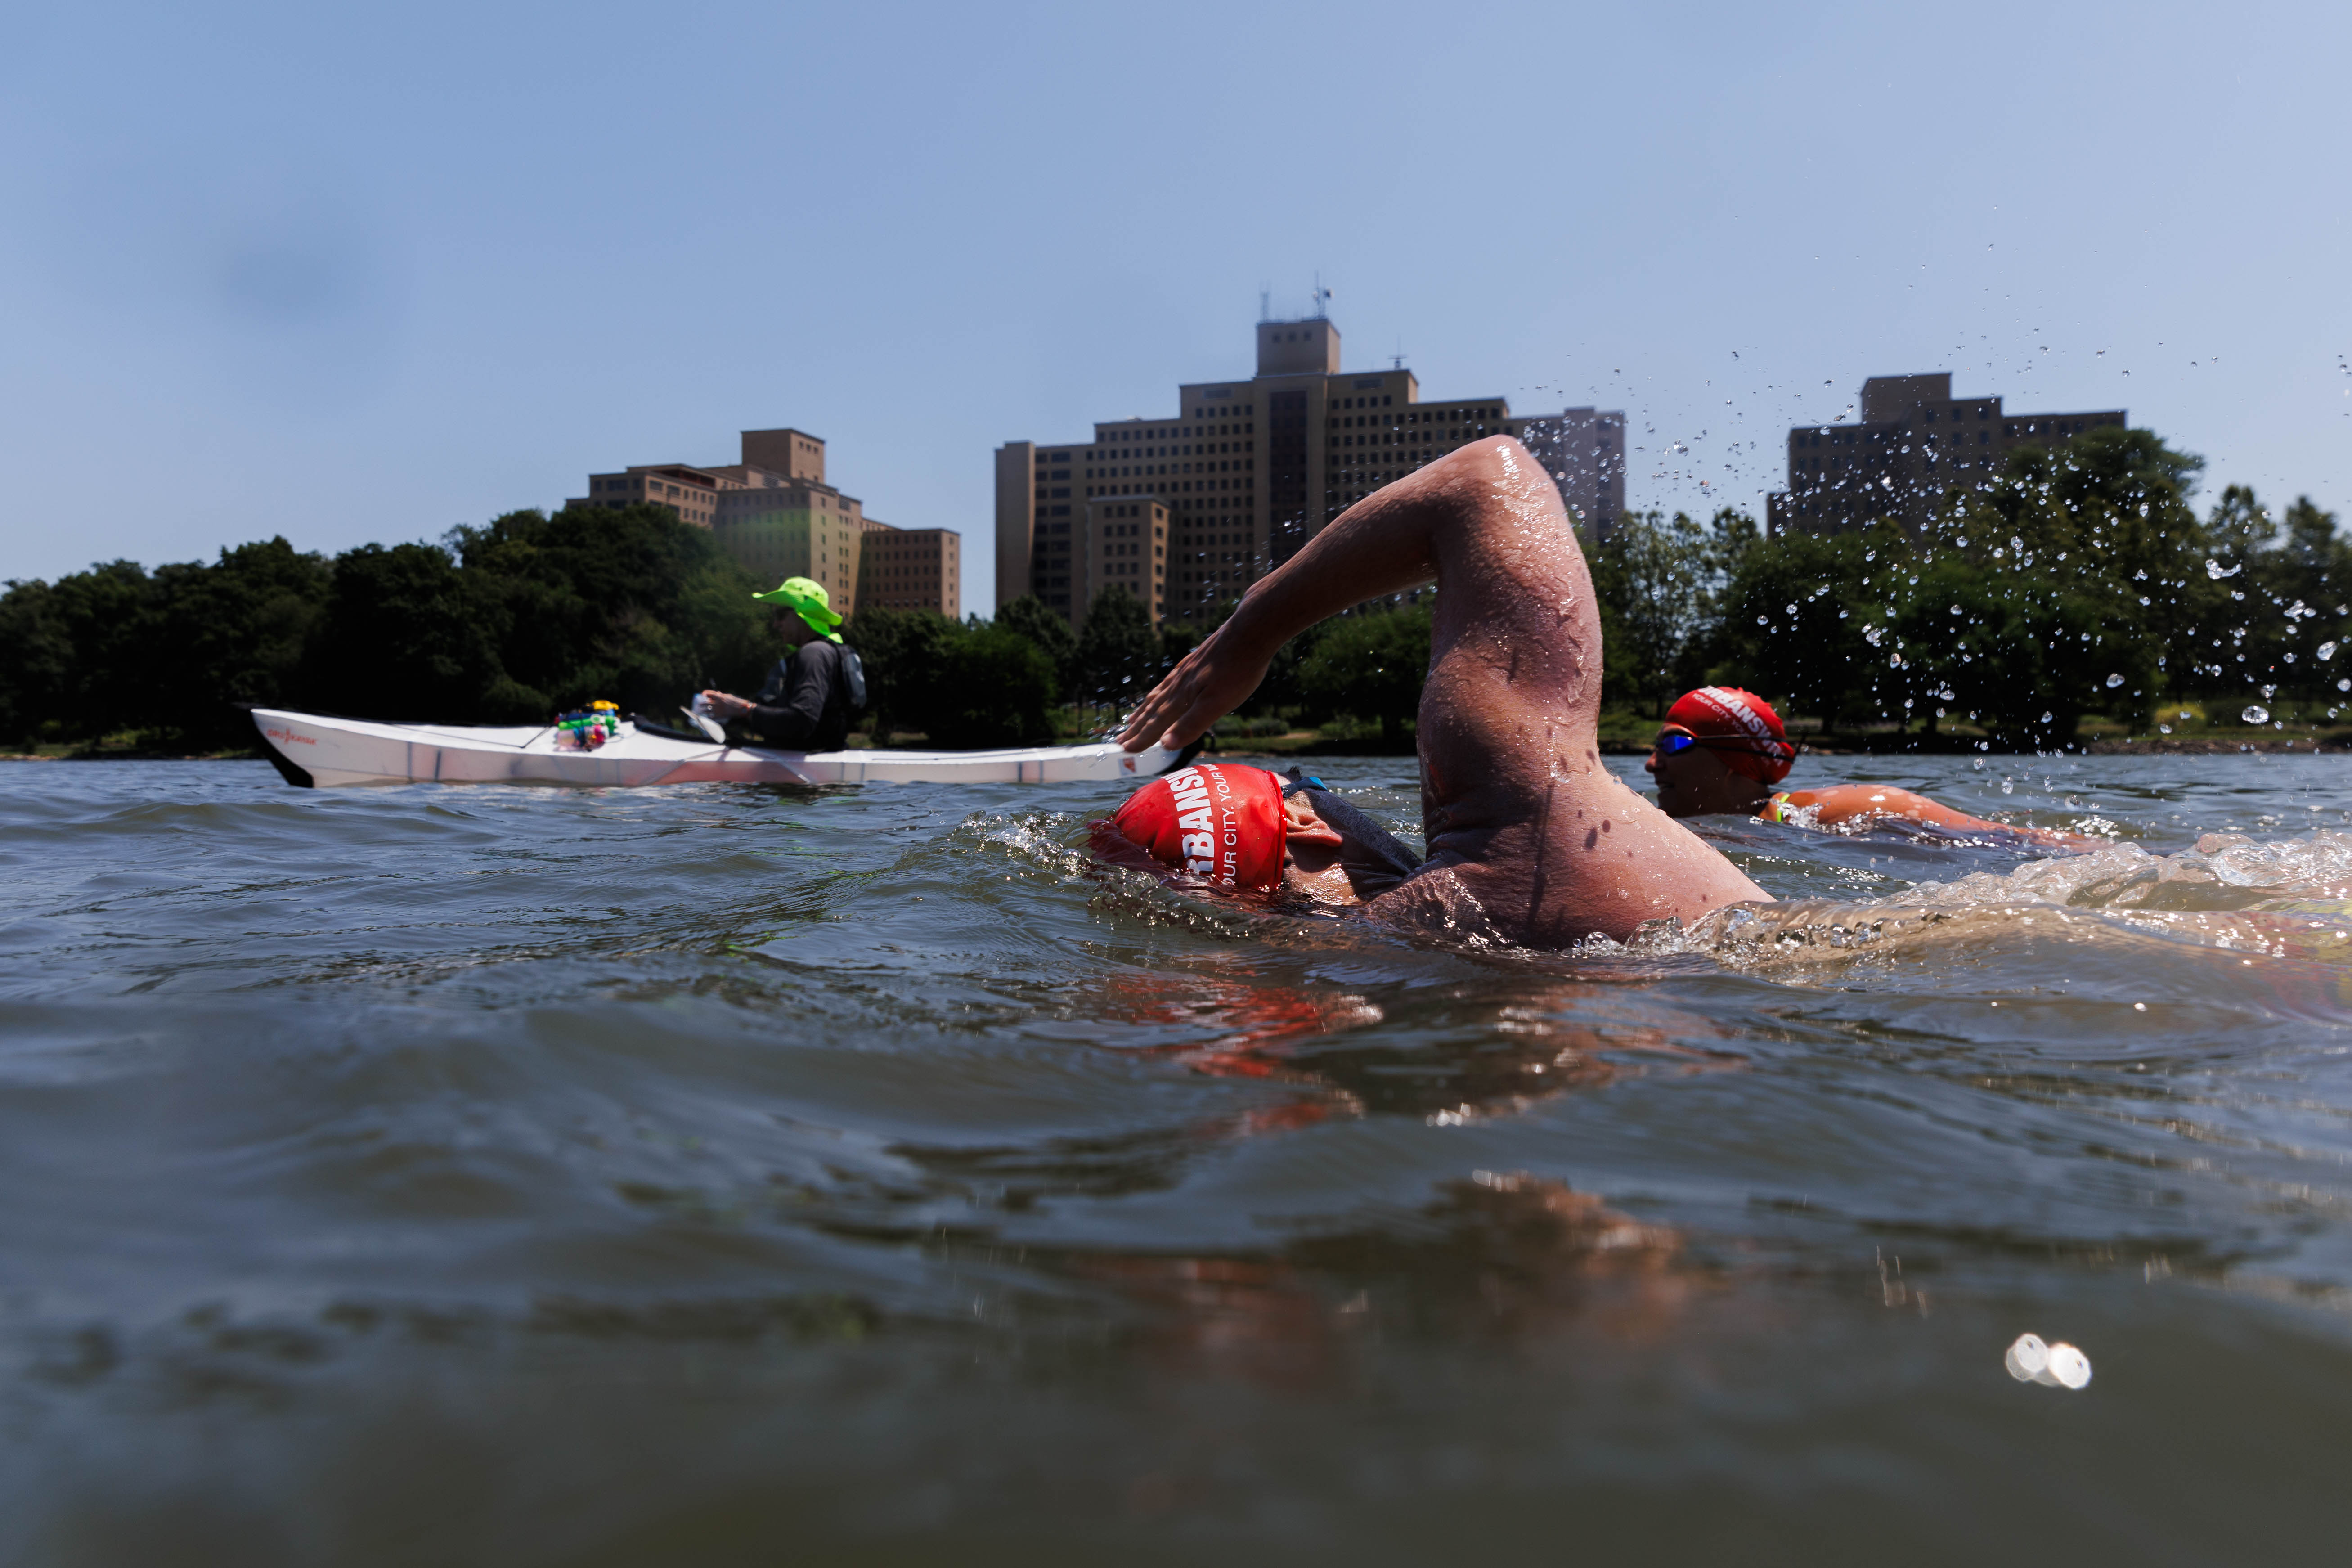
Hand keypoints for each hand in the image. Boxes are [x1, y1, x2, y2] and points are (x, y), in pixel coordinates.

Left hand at [700, 690, 752, 720]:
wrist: (740, 709)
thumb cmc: (735, 701)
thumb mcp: (728, 696)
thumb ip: (722, 695)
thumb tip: (718, 693)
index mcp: (719, 697)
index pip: (709, 693)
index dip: (705, 694)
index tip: (703, 695)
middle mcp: (717, 703)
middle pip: (706, 703)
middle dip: (701, 704)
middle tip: (699, 705)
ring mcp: (717, 710)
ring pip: (707, 710)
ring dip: (704, 711)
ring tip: (702, 711)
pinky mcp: (719, 715)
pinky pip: (712, 717)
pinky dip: (709, 718)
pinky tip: (708, 718)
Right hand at [1118, 623, 1272, 751]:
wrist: (1250, 631)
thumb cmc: (1238, 670)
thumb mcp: (1218, 703)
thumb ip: (1192, 724)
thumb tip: (1165, 745)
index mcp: (1182, 697)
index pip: (1156, 724)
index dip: (1141, 738)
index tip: (1125, 749)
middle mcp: (1178, 684)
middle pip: (1152, 710)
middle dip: (1137, 728)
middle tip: (1120, 740)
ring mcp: (1185, 671)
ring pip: (1159, 695)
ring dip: (1145, 710)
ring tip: (1133, 718)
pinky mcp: (1194, 661)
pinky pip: (1169, 682)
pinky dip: (1159, 692)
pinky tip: (1163, 691)